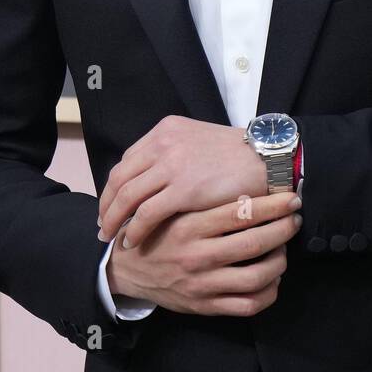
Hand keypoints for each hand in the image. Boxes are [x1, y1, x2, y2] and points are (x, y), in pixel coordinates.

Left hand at [96, 115, 267, 247]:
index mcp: (166, 130)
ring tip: (110, 237)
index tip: (112, 203)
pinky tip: (132, 241)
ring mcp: (171, 164)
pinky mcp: (183, 188)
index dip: (116, 185)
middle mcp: (163, 143)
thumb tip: (156, 177)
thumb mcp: (199, 142)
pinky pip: (146, 213)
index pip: (128, 160)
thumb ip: (175, 154)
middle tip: (103, 224)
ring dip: (114, 219)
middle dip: (107, 203)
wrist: (267, 158)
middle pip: (120, 177)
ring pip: (127, 196)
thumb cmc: (239, 155)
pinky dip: (134, 229)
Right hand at [106, 189, 301, 315]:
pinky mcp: (205, 305)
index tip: (290, 198)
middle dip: (283, 229)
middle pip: (254, 243)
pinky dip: (268, 293)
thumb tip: (243, 180)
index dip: (272, 205)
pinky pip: (247, 305)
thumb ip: (199, 196)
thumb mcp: (168, 206)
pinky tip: (273, 279)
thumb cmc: (153, 230)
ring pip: (256, 277)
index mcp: (189, 225)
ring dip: (280, 261)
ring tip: (285, 248)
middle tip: (295, 218)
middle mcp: (197, 255)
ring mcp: (203, 283)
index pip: (240, 213)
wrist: (123, 268)